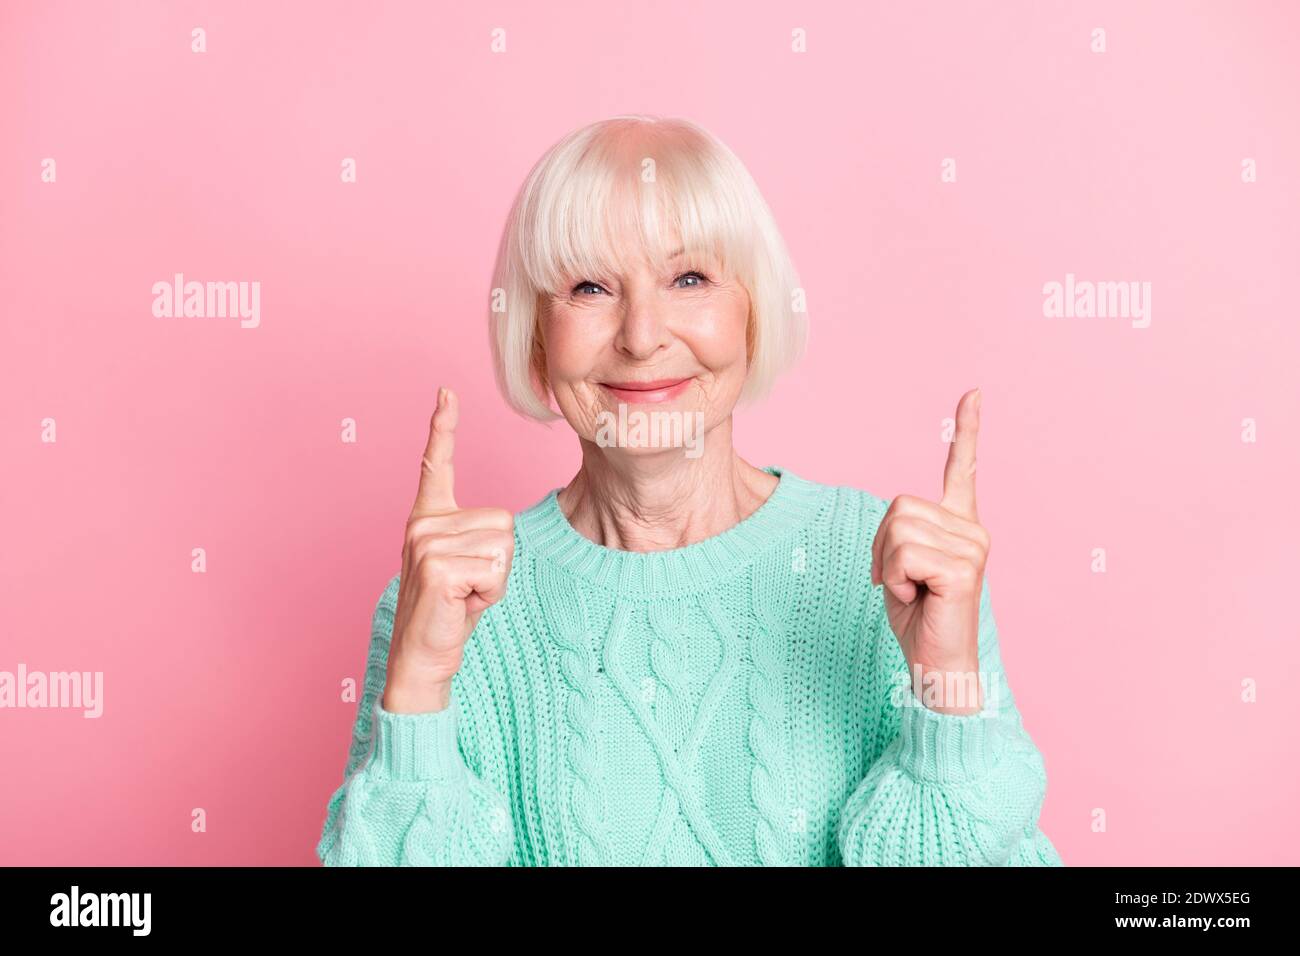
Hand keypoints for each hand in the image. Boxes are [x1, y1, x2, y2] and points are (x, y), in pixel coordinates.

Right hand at [383, 387, 514, 712]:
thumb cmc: (451, 611)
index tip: (446, 391)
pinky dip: (490, 592)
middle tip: (469, 585)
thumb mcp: (468, 565)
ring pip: (503, 546)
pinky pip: (495, 568)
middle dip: (500, 561)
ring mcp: (426, 542)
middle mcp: (423, 523)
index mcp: (429, 517)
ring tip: (465, 595)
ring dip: (496, 579)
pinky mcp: (437, 565)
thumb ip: (479, 538)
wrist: (424, 656)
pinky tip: (462, 603)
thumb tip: (501, 529)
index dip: (443, 426)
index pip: (436, 463)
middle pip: (504, 522)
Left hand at [871, 388, 989, 714]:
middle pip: (897, 507)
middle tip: (900, 582)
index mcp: (959, 526)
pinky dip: (893, 579)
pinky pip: (902, 554)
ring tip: (912, 591)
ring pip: (896, 529)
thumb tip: (895, 519)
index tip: (973, 393)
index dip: (967, 431)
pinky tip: (917, 598)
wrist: (939, 666)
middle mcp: (972, 529)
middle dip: (881, 547)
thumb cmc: (919, 619)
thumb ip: (899, 535)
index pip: (963, 469)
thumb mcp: (899, 567)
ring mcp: (973, 546)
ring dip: (886, 565)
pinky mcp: (964, 567)